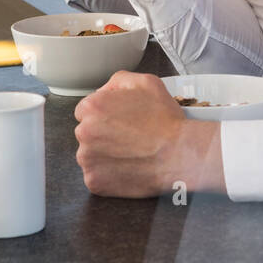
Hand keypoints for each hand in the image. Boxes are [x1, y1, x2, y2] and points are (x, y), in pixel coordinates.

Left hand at [73, 71, 224, 197]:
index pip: (85, 111)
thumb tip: (105, 90)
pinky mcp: (94, 181)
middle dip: (103, 134)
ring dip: (105, 155)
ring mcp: (87, 160)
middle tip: (129, 138)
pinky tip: (127, 168)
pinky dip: (109, 175)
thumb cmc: (165, 120)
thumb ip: (118, 80)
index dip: (104, 115)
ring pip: (90, 155)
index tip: (120, 122)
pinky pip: (96, 176)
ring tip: (130, 154)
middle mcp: (83, 133)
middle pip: (87, 133)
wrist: (178, 155)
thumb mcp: (146, 82)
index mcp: (92, 107)